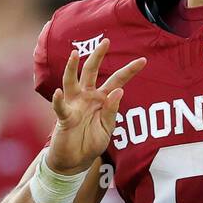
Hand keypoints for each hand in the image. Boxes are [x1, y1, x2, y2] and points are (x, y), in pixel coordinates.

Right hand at [47, 39, 146, 174]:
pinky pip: (60, 107)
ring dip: (72, 68)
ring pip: (72, 81)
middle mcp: (87, 97)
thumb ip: (112, 111)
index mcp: (102, 99)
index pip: (117, 81)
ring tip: (74, 54)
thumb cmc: (91, 142)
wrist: (76, 161)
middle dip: (98, 56)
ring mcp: (74, 105)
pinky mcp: (64, 118)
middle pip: (92, 72)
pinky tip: (58, 92)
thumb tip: (119, 90)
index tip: (144, 60)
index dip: (129, 70)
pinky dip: (59, 100)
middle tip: (106, 41)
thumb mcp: (108, 128)